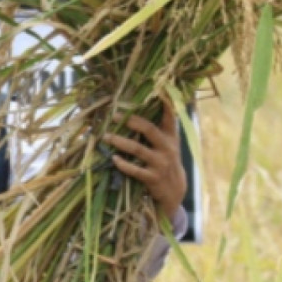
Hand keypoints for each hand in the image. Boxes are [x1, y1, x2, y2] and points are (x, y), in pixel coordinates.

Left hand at [102, 98, 186, 222]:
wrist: (175, 190)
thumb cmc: (167, 160)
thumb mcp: (169, 143)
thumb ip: (162, 126)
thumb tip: (150, 104)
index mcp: (170, 137)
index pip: (169, 117)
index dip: (165, 104)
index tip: (157, 90)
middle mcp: (167, 148)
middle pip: (149, 129)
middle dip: (131, 121)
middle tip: (114, 115)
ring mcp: (160, 163)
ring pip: (138, 149)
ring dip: (120, 142)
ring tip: (106, 136)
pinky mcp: (153, 178)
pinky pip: (136, 170)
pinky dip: (124, 164)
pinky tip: (114, 159)